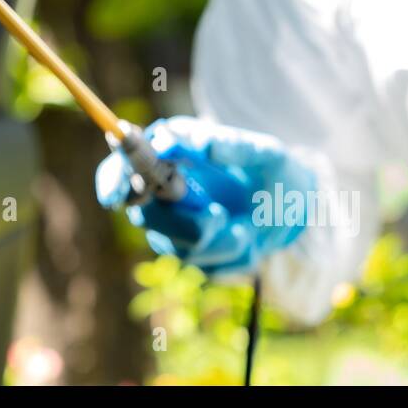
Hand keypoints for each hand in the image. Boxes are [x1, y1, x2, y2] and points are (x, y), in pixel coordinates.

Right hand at [95, 115, 313, 274]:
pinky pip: (201, 263)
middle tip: (219, 216)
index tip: (117, 196)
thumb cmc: (275, 170)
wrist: (294, 208)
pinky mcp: (190, 251)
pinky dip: (229, 253)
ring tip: (245, 227)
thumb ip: (233, 145)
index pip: (122, 166)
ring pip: (177, 244)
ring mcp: (173, 224)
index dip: (113, 180)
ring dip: (218, 239)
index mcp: (169, 152)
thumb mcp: (265, 153)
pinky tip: (245, 237)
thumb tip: (201, 144)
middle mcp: (162, 189)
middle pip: (143, 214)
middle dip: (184, 222)